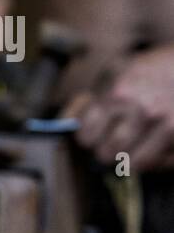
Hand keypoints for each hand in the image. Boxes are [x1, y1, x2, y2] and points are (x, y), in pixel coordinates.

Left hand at [65, 46, 173, 172]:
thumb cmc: (157, 68)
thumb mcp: (120, 69)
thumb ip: (94, 96)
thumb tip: (68, 121)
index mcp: (118, 93)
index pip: (86, 135)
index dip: (88, 136)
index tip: (93, 134)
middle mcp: (141, 110)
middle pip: (107, 153)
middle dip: (108, 150)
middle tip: (115, 141)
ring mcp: (166, 124)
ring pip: (134, 164)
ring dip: (133, 158)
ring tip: (137, 143)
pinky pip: (161, 163)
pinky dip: (158, 159)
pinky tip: (158, 144)